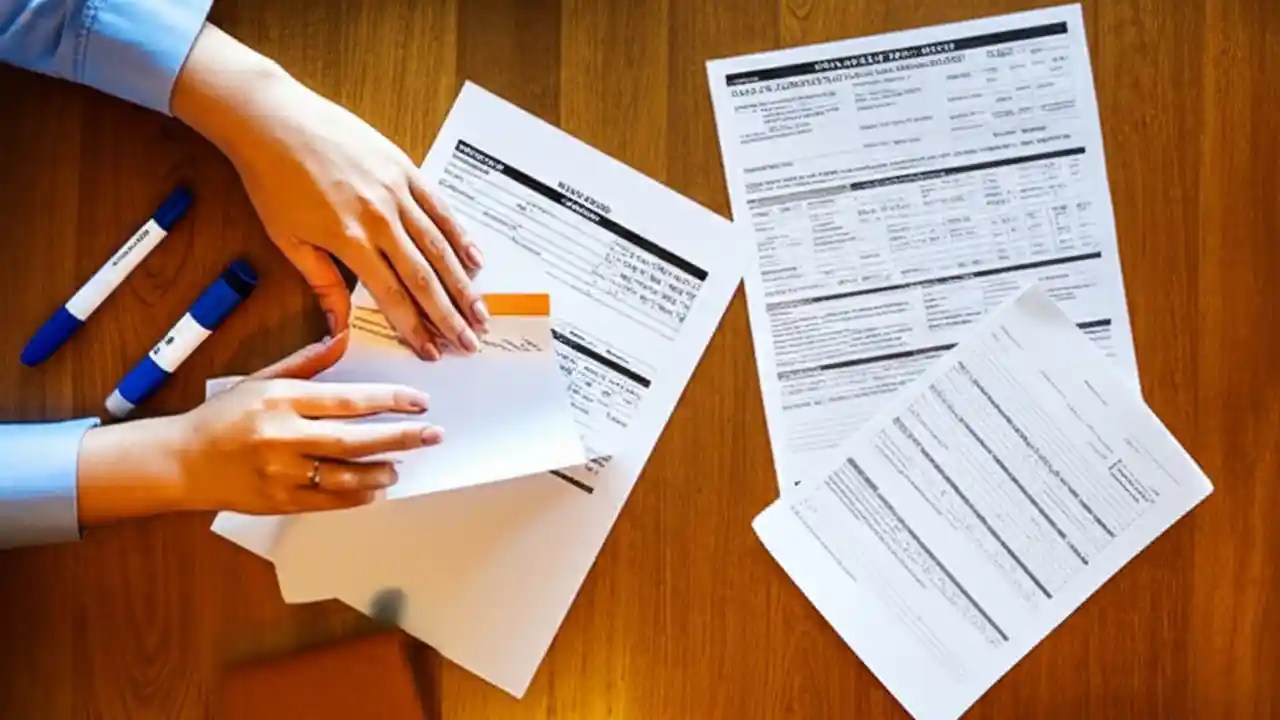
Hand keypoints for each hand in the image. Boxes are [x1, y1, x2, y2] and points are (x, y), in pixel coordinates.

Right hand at [77, 334, 442, 524]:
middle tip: (433, 435)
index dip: (389, 400)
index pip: (348, 400)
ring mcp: (281, 473)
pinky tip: (376, 487)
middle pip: (355, 439)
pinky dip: (358, 495)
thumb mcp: (261, 378)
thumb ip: (306, 362)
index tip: (420, 401)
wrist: (181, 461)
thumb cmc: (224, 416)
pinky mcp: (279, 502)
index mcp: (281, 400)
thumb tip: (343, 337)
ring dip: (381, 470)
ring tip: (401, 464)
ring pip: (346, 475)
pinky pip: (329, 501)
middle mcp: (283, 436)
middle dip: (400, 436)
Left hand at [172, 25, 487, 359]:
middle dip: (449, 315)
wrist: (273, 119)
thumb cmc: (273, 179)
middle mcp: (380, 218)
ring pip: (439, 246)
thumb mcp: (289, 238)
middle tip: (469, 343)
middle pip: (424, 276)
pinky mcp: (404, 168)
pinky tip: (476, 259)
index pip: (392, 294)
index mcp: (349, 239)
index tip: (431, 351)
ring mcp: (397, 191)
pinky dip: (460, 235)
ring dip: (463, 283)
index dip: (414, 327)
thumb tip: (339, 325)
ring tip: (480, 312)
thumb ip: (322, 283)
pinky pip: (440, 208)